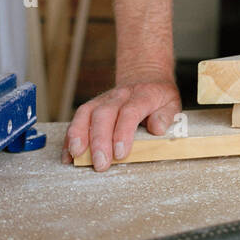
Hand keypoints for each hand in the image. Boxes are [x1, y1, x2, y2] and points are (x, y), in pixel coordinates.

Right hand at [63, 77, 180, 170]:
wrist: (145, 76)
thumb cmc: (158, 96)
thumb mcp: (172, 102)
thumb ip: (166, 116)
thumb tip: (157, 129)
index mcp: (143, 95)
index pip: (130, 112)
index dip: (123, 132)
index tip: (120, 153)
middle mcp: (120, 95)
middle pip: (104, 114)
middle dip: (100, 140)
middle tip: (100, 163)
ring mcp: (104, 99)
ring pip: (87, 113)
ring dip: (79, 135)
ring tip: (76, 155)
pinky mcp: (93, 105)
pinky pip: (78, 118)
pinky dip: (70, 136)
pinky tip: (68, 153)